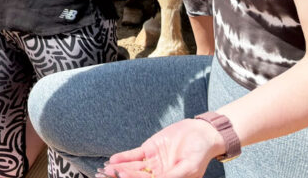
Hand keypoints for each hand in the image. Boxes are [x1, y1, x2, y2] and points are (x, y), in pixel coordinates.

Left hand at [97, 119, 222, 177]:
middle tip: (108, 175)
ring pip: (133, 167)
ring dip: (120, 168)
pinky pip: (134, 155)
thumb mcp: (189, 167)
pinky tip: (113, 159)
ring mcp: (153, 162)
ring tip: (106, 169)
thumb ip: (174, 175)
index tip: (122, 177)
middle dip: (123, 176)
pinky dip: (124, 157)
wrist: (201, 134)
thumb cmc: (200, 153)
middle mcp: (158, 173)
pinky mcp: (149, 149)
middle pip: (137, 177)